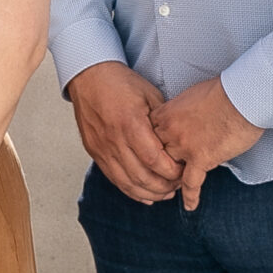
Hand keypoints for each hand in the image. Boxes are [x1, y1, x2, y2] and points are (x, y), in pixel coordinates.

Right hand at [66, 61, 179, 204]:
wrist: (88, 77)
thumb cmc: (120, 83)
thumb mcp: (150, 95)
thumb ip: (163, 122)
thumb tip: (179, 143)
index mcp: (130, 123)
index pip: (155, 160)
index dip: (173, 172)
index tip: (184, 172)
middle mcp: (114, 139)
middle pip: (142, 176)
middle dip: (165, 186)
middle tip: (179, 185)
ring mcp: (102, 148)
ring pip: (127, 182)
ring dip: (149, 193)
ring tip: (165, 193)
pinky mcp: (94, 152)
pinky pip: (114, 178)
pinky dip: (131, 190)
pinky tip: (145, 194)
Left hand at [150, 76, 263, 210]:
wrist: (241, 96)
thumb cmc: (221, 92)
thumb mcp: (189, 97)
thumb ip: (179, 112)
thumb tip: (181, 118)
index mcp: (164, 115)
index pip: (147, 137)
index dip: (151, 148)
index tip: (153, 155)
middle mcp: (169, 132)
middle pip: (155, 155)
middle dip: (159, 166)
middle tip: (161, 176)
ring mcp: (183, 146)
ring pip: (170, 170)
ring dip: (172, 180)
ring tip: (173, 189)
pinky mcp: (202, 158)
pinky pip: (192, 182)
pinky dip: (190, 196)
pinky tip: (190, 206)